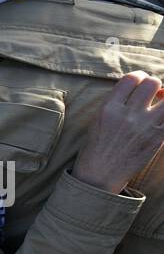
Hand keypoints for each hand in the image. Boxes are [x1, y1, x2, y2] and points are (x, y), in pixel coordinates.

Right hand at [71, 71, 163, 194]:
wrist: (99, 177)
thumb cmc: (96, 148)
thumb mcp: (97, 121)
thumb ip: (116, 103)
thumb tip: (138, 88)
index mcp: (109, 109)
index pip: (131, 79)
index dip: (139, 77)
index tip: (140, 83)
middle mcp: (127, 115)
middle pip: (152, 83)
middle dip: (154, 85)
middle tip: (153, 94)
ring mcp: (144, 127)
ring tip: (161, 105)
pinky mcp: (157, 139)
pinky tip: (162, 117)